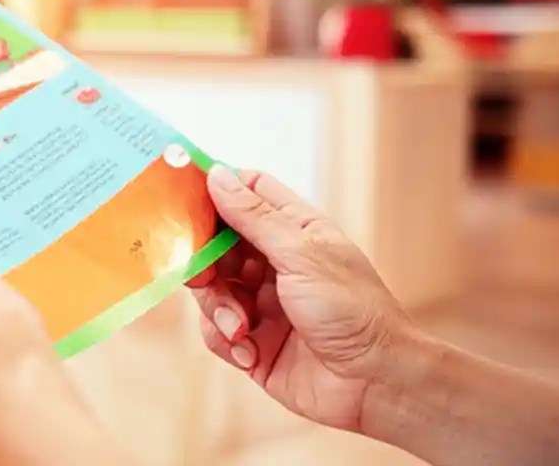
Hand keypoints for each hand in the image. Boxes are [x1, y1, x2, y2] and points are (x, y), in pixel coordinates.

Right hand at [194, 166, 413, 432]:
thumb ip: (254, 217)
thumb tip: (217, 174)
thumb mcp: (301, 256)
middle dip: (206, 262)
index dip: (215, 190)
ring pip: (212, 290)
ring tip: (241, 328)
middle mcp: (275, 264)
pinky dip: (227, 340)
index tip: (182, 195)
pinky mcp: (253, 342)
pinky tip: (250, 352)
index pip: (247, 194)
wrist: (376, 385)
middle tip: (202, 275)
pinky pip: (216, 331)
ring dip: (218, 308)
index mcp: (294, 232)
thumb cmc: (354, 312)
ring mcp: (263, 304)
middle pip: (217, 245)